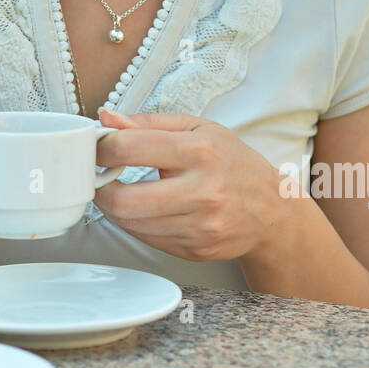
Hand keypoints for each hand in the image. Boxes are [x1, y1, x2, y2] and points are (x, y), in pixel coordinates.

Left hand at [95, 106, 287, 261]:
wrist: (273, 210)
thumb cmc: (232, 163)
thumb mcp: (198, 129)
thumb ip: (148, 123)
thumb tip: (106, 117)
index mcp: (199, 151)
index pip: (128, 148)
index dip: (100, 148)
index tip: (96, 148)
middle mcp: (202, 191)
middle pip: (124, 199)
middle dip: (99, 188)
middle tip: (98, 178)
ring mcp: (200, 226)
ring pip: (131, 224)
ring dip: (114, 208)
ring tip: (118, 192)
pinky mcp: (196, 250)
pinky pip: (148, 239)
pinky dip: (135, 224)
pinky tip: (142, 210)